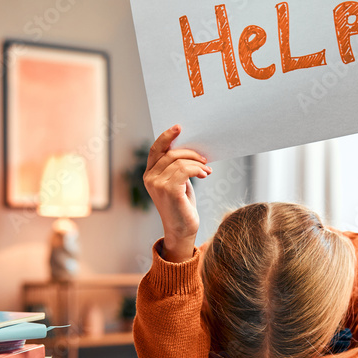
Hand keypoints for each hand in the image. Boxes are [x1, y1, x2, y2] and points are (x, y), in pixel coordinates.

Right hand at [144, 124, 211, 261]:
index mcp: (149, 174)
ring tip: (207, 170)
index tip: (179, 127)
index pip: (156, 149)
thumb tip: (190, 148)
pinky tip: (205, 174)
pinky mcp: (169, 190)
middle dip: (191, 153)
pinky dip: (198, 169)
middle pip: (171, 153)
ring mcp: (157, 184)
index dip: (166, 136)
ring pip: (180, 161)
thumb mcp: (178, 183)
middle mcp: (150, 178)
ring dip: (198, 163)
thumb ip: (177, 167)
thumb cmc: (182, 206)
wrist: (182, 230)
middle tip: (205, 158)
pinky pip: (186, 170)